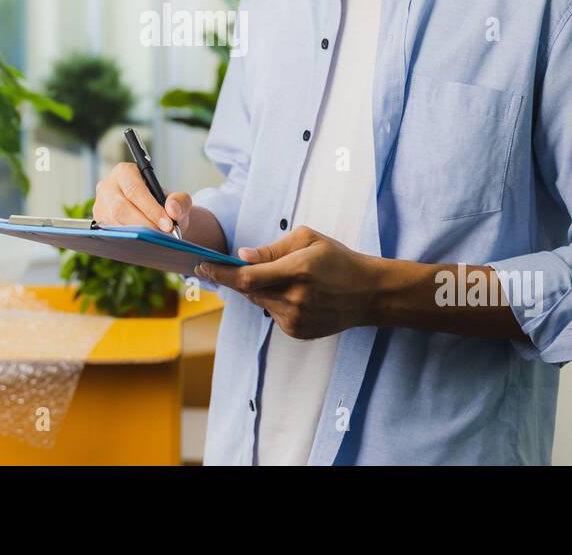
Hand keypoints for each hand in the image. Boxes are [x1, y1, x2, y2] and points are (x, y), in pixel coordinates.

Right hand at [94, 162, 190, 235]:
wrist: (155, 216)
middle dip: (143, 223)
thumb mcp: (177, 199)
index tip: (167, 224)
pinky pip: (112, 234)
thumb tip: (172, 210)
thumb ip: (180, 201)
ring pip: (114, 223)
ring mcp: (100, 206)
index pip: (134, 190)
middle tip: (162, 235)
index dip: (150, 208)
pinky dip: (129, 240)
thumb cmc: (164, 204)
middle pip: (120, 208)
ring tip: (157, 240)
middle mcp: (107, 187)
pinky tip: (145, 245)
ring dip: (136, 234)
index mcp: (124, 172)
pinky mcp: (99, 222)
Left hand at [193, 226, 379, 338]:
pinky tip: (295, 294)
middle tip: (225, 266)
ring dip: (258, 289)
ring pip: (259, 302)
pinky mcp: (297, 332)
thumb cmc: (338, 259)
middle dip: (236, 279)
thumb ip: (272, 248)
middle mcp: (295, 298)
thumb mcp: (308, 239)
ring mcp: (296, 319)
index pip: (247, 276)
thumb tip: (243, 256)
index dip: (221, 273)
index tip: (202, 266)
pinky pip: (272, 314)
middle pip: (249, 291)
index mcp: (298, 270)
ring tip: (281, 277)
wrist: (369, 293)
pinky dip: (274, 301)